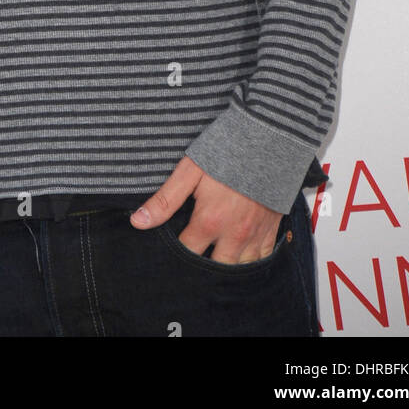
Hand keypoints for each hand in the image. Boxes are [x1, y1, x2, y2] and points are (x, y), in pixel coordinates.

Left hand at [130, 156, 282, 263]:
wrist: (268, 140)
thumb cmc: (226, 152)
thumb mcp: (190, 171)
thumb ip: (165, 200)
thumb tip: (137, 222)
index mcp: (210, 222)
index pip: (187, 253)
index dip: (176, 254)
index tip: (169, 250)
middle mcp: (234, 236)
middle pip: (214, 269)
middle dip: (201, 267)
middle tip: (191, 259)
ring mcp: (255, 236)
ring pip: (239, 269)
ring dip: (226, 267)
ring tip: (213, 257)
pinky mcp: (271, 230)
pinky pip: (263, 260)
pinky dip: (251, 261)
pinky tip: (240, 255)